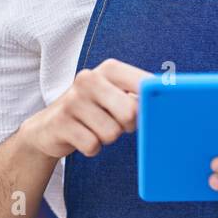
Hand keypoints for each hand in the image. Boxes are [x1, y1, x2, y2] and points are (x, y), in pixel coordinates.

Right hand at [20, 58, 150, 159]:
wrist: (50, 126)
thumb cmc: (94, 110)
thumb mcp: (116, 96)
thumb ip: (140, 97)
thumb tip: (167, 107)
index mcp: (110, 69)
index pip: (145, 85)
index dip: (150, 105)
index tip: (147, 112)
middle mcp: (89, 79)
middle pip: (131, 113)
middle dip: (128, 126)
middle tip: (117, 122)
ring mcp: (72, 100)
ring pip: (111, 133)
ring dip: (107, 138)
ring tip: (94, 128)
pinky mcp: (60, 122)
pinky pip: (92, 146)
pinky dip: (92, 148)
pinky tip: (82, 137)